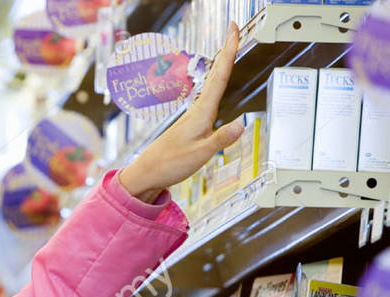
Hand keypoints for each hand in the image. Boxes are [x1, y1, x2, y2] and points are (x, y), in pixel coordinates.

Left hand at [118, 22, 244, 202]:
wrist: (147, 173)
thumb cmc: (169, 164)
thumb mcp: (200, 154)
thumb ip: (221, 139)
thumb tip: (242, 124)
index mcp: (202, 113)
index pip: (220, 76)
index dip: (229, 52)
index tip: (234, 30)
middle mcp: (197, 110)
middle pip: (215, 74)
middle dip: (226, 50)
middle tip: (233, 29)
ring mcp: (192, 116)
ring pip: (211, 84)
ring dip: (221, 65)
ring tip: (229, 50)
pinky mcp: (190, 124)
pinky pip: (207, 96)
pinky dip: (214, 84)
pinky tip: (215, 86)